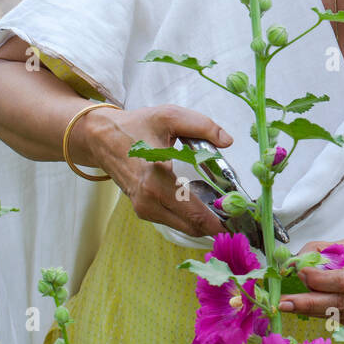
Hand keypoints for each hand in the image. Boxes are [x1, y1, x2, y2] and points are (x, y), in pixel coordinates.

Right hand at [85, 103, 233, 238]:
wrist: (101, 138)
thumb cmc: (136, 127)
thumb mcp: (170, 116)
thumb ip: (202, 125)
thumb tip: (227, 141)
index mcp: (155, 178)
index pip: (193, 211)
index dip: (220, 219)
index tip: (241, 219)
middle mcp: (148, 200)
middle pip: (191, 225)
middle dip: (218, 225)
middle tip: (242, 219)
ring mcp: (144, 208)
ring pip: (183, 226)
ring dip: (205, 224)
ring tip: (229, 214)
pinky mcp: (142, 210)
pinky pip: (173, 221)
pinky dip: (191, 219)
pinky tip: (208, 210)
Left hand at [280, 236, 343, 335]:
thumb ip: (333, 248)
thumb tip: (300, 256)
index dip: (320, 280)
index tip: (299, 273)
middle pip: (342, 302)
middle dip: (309, 302)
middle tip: (283, 301)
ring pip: (342, 314)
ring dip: (314, 310)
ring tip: (291, 305)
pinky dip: (330, 313)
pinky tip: (317, 307)